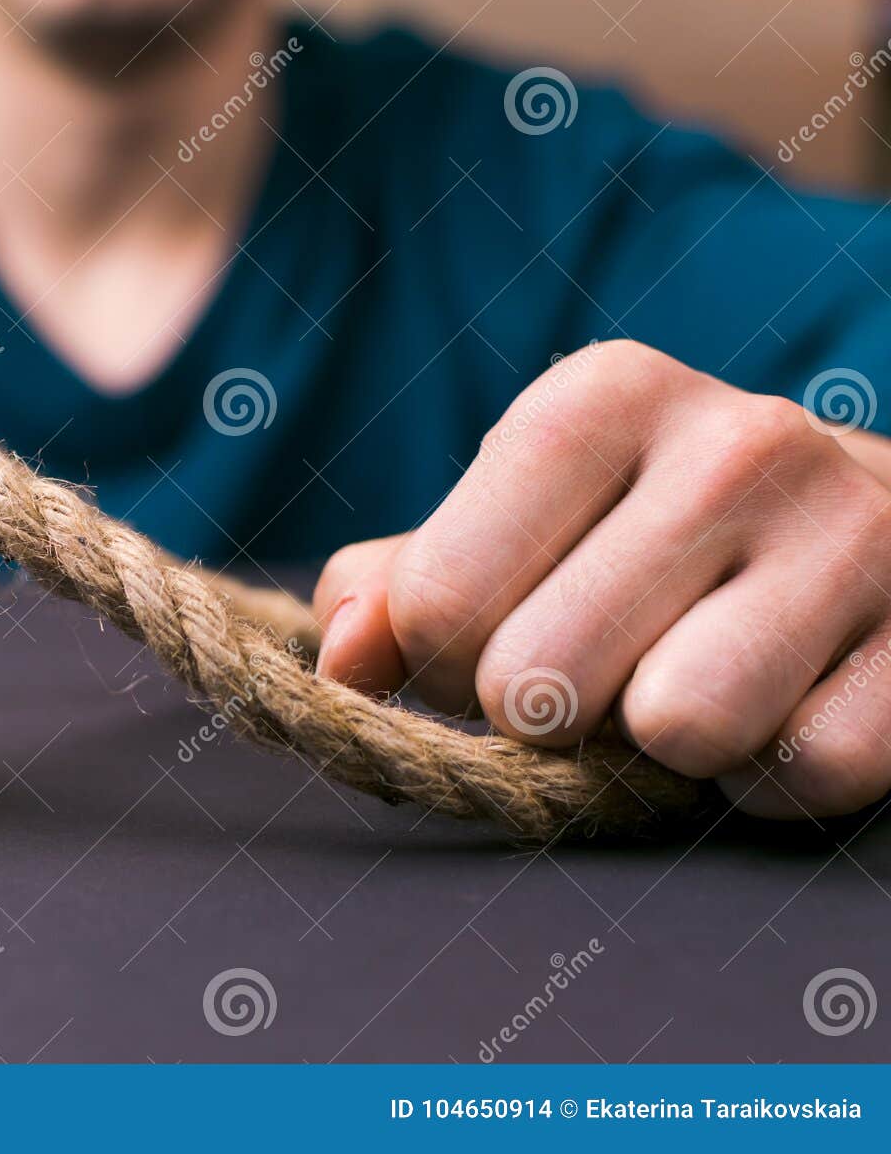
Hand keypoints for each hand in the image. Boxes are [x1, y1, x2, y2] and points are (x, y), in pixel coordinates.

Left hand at [314, 340, 890, 819]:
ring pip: (678, 729)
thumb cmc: (646, 537)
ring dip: (664, 748)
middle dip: (549, 713)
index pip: (437, 601)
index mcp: (598, 399)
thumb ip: (400, 586)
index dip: (442, 665)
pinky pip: (796, 775)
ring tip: (692, 680)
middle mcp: (734, 441)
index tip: (494, 644)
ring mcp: (852, 531)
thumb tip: (341, 663)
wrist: (870, 529)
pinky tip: (783, 704)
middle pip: (537, 681)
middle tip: (601, 673)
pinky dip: (766, 779)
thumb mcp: (514, 529)